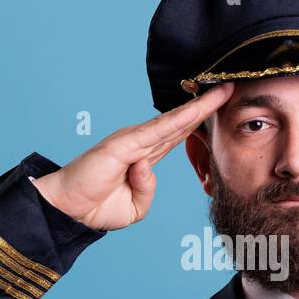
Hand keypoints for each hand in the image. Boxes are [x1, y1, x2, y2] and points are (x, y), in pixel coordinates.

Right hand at [31, 82, 233, 230]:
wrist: (69, 210)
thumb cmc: (96, 206)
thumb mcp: (135, 207)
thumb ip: (148, 189)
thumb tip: (147, 167)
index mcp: (145, 157)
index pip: (178, 135)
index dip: (199, 121)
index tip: (221, 108)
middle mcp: (140, 143)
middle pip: (180, 122)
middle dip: (205, 105)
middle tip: (229, 87)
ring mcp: (131, 141)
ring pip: (172, 121)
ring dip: (198, 106)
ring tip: (221, 92)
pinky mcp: (122, 145)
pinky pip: (155, 131)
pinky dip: (175, 120)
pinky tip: (195, 110)